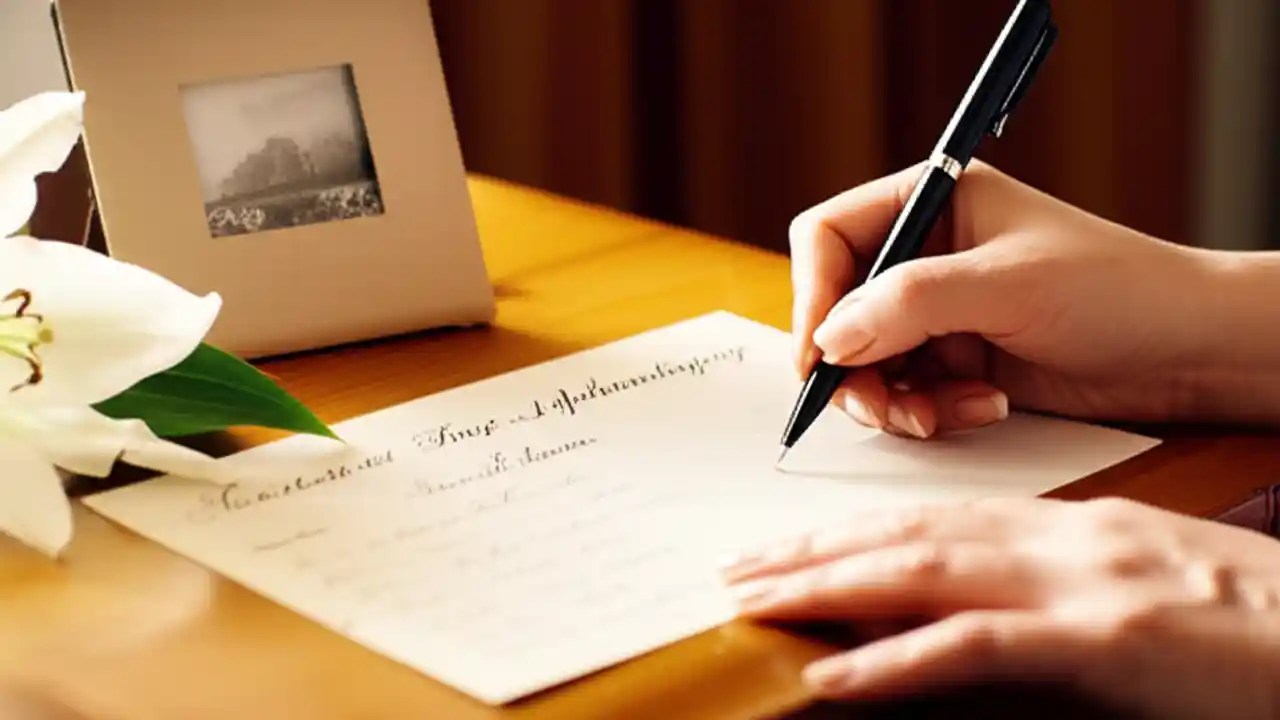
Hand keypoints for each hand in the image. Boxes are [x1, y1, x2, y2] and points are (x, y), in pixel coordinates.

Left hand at [720, 497, 1279, 718]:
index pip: (938, 520)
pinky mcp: (1107, 646)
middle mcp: (1065, 542)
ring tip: (753, 603)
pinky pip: (976, 649)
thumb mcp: (1139, 591)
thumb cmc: (1255, 624)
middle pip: (912, 536)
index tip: (791, 547)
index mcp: (1072, 528)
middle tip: (740, 568)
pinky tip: (832, 678)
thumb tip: (964, 611)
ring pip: (924, 574)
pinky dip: (894, 662)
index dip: (854, 531)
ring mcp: (1083, 590)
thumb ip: (1050, 592)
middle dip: (816, 551)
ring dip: (828, 587)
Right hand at [788, 161, 1279, 436]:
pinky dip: (931, 411)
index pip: (829, 238)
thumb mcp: (1008, 285)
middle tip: (881, 405)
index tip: (821, 354)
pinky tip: (984, 406)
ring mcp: (938, 312)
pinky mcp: (956, 360)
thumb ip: (910, 302)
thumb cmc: (1121, 290)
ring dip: (896, 399)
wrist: (1192, 351)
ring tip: (942, 413)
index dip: (813, 296)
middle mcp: (925, 254)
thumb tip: (831, 338)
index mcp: (930, 202)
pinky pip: (906, 394)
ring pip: (865, 362)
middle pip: (836, 310)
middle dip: (854, 365)